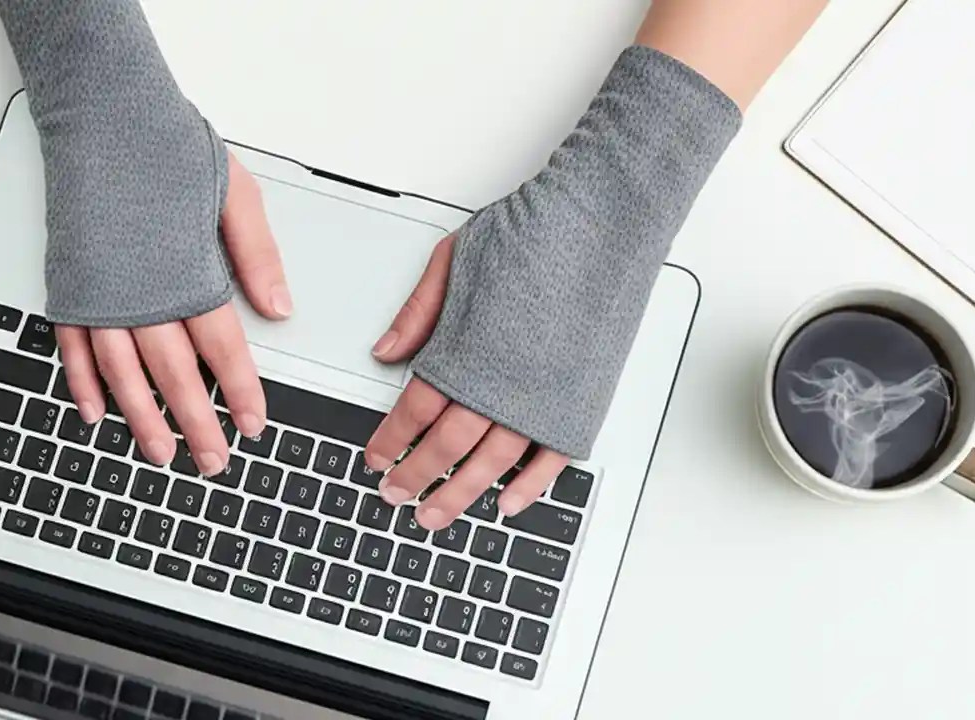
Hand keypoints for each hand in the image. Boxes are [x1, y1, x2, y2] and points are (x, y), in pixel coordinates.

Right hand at [56, 155, 289, 475]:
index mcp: (188, 274)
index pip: (222, 352)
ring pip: (123, 375)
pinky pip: (74, 348)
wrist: (103, 113)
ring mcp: (101, 292)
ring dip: (142, 419)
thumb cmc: (169, 146)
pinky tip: (97, 413)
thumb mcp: (236, 195)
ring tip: (161, 454)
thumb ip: (258, 257)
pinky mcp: (71, 284)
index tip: (254, 424)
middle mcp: (142, 293)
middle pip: (174, 376)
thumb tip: (281, 310)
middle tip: (213, 462)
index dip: (239, 393)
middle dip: (196, 425)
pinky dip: (84, 385)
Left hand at [365, 235, 569, 530]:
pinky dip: (530, 486)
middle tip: (396, 498)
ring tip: (437, 516)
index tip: (376, 459)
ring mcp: (541, 396)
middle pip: (446, 446)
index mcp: (464, 350)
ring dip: (461, 494)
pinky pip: (551, 457)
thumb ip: (418, 313)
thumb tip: (386, 353)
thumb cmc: (531, 233)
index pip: (414, 411)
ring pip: (493, 463)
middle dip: (416, 477)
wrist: (598, 224)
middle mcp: (501, 381)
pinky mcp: (579, 400)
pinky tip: (508, 504)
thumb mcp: (454, 260)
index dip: (391, 441)